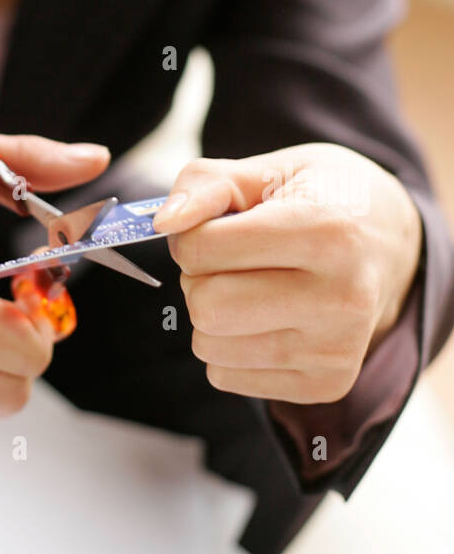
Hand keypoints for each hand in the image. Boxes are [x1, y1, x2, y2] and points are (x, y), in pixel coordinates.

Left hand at [152, 142, 422, 403]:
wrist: (390, 242)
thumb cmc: (321, 197)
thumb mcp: (268, 169)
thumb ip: (207, 184)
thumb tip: (164, 223)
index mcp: (326, 231)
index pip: (202, 249)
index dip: (190, 232)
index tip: (216, 224)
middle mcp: (340, 298)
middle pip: (206, 306)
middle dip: (198, 277)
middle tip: (230, 259)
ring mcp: (336, 349)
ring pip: (210, 346)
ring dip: (211, 314)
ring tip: (252, 285)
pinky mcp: (326, 384)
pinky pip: (226, 376)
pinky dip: (229, 346)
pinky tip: (267, 317)